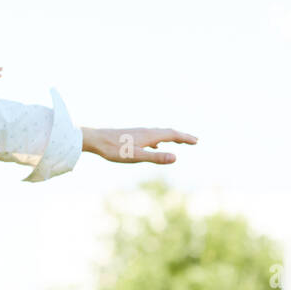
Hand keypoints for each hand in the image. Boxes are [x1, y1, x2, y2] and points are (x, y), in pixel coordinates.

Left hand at [81, 127, 197, 164]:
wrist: (94, 139)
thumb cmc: (113, 149)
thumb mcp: (136, 156)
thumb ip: (155, 157)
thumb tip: (176, 158)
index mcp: (149, 136)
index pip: (172, 135)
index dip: (185, 138)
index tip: (196, 141)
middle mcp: (145, 131)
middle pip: (167, 132)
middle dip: (181, 136)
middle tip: (194, 140)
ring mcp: (138, 133)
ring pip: (159, 133)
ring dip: (171, 136)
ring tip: (179, 140)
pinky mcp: (131, 135)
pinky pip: (150, 136)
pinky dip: (159, 139)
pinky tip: (155, 145)